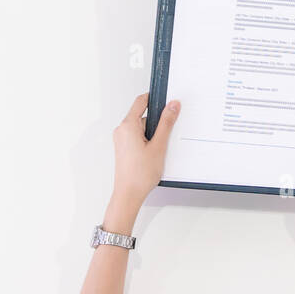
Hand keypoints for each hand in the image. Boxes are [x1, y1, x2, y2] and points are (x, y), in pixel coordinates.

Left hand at [107, 93, 179, 228]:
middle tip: (169, 130)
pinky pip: (137, 136)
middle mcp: (122, 130)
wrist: (128, 194)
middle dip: (157, 120)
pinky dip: (148, 140)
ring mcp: (122, 140)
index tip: (167, 100)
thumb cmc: (140, 174)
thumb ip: (167, 123)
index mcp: (128, 125)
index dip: (155, 98)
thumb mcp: (159, 145)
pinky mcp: (124, 148)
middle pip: (142, 115)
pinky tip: (155, 152)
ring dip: (153, 133)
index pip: (141, 101)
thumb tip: (173, 105)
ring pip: (141, 127)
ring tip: (161, 148)